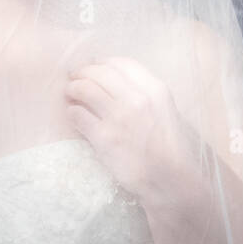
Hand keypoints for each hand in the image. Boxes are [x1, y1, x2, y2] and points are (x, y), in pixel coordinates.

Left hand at [63, 55, 199, 207]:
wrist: (172, 180)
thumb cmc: (170, 148)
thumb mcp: (165, 111)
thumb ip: (144, 94)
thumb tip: (116, 81)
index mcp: (155, 90)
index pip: (121, 63)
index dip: (102, 63)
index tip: (94, 68)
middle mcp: (137, 98)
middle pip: (98, 72)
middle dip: (82, 72)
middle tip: (75, 78)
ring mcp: (119, 117)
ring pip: (84, 89)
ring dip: (73, 88)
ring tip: (70, 93)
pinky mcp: (104, 137)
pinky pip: (77, 115)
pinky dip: (72, 112)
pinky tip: (74, 115)